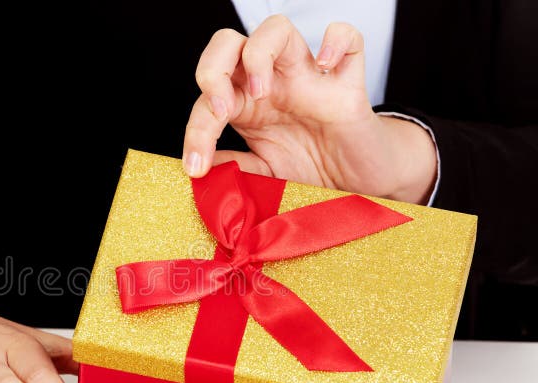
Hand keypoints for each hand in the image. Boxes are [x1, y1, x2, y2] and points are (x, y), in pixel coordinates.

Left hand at [182, 16, 436, 203]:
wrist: (359, 183)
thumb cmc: (313, 170)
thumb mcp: (264, 175)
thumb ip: (234, 169)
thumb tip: (199, 171)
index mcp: (246, 106)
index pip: (207, 99)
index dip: (195, 131)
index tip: (195, 166)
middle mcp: (272, 83)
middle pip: (228, 44)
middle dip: (212, 67)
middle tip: (222, 109)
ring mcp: (308, 77)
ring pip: (277, 29)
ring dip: (259, 53)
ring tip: (263, 92)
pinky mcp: (348, 82)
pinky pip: (346, 38)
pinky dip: (336, 41)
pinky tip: (325, 67)